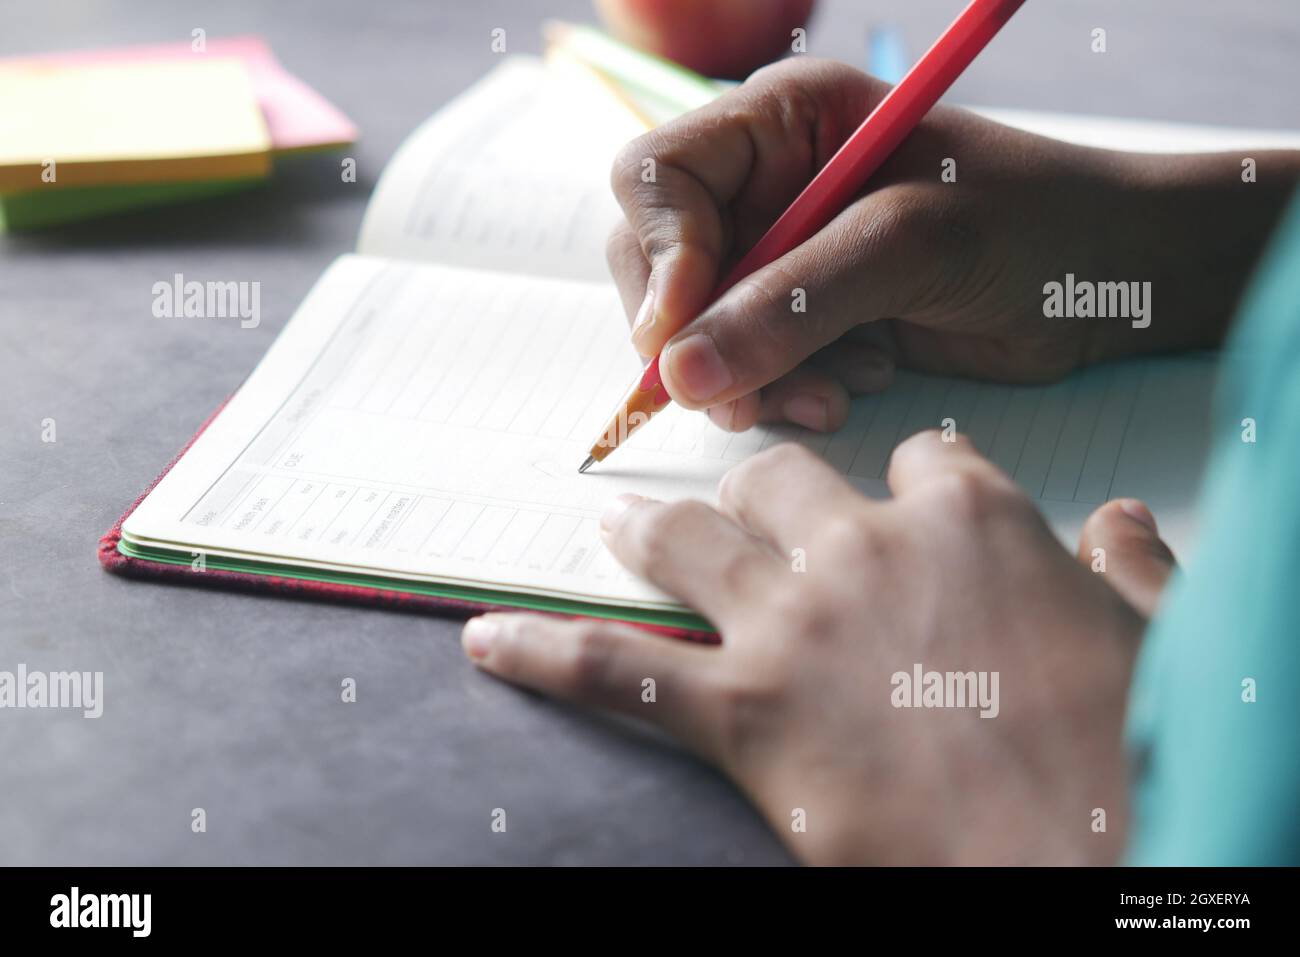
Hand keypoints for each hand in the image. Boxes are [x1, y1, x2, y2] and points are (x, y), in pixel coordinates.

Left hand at [459, 435, 1176, 864]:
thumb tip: (1123, 525)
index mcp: (970, 520)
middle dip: (753, 493)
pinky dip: (544, 653)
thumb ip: (1128, 570)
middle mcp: (866, 549)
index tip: (898, 496)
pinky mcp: (744, 715)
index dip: (905, 479)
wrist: (1084, 859)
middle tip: (729, 514)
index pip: (918, 459)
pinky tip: (486, 643)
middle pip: (779, 481)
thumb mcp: (1152, 641)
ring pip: (690, 543)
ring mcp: (795, 625)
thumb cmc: (1128, 751)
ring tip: (614, 530)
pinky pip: (618, 669)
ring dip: (646, 534)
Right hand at [606, 57, 1289, 432]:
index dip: (656, 258)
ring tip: (834, 391)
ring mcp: (783, 256)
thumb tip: (679, 372)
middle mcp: (766, 185)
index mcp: (780, 123)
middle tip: (744, 395)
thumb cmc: (1034, 224)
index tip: (680, 336)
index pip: (656, 179)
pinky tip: (854, 384)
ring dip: (749, 377)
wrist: (1109, 279)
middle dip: (698, 337)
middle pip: (659, 264)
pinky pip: (747, 366)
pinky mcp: (806, 316)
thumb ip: (794, 302)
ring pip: (699, 330)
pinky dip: (784, 391)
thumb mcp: (911, 246)